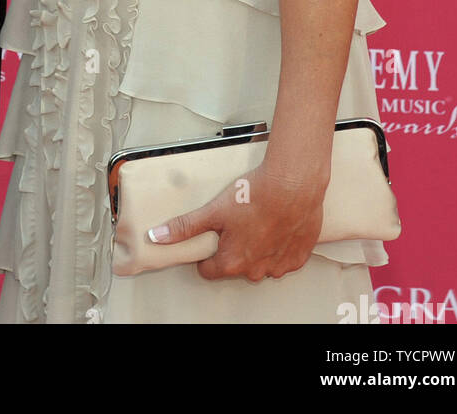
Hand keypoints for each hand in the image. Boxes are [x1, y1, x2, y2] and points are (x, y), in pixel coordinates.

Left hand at [148, 162, 324, 281]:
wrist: (292, 185)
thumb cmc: (255, 196)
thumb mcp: (213, 210)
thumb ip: (185, 227)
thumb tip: (158, 236)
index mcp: (233, 262)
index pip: (208, 271)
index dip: (205, 254)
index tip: (210, 238)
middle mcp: (257, 270)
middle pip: (235, 266)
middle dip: (233, 249)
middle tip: (235, 223)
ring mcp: (279, 265)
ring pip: (260, 264)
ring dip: (257, 249)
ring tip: (256, 222)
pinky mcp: (298, 257)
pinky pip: (283, 259)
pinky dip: (278, 246)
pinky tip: (275, 227)